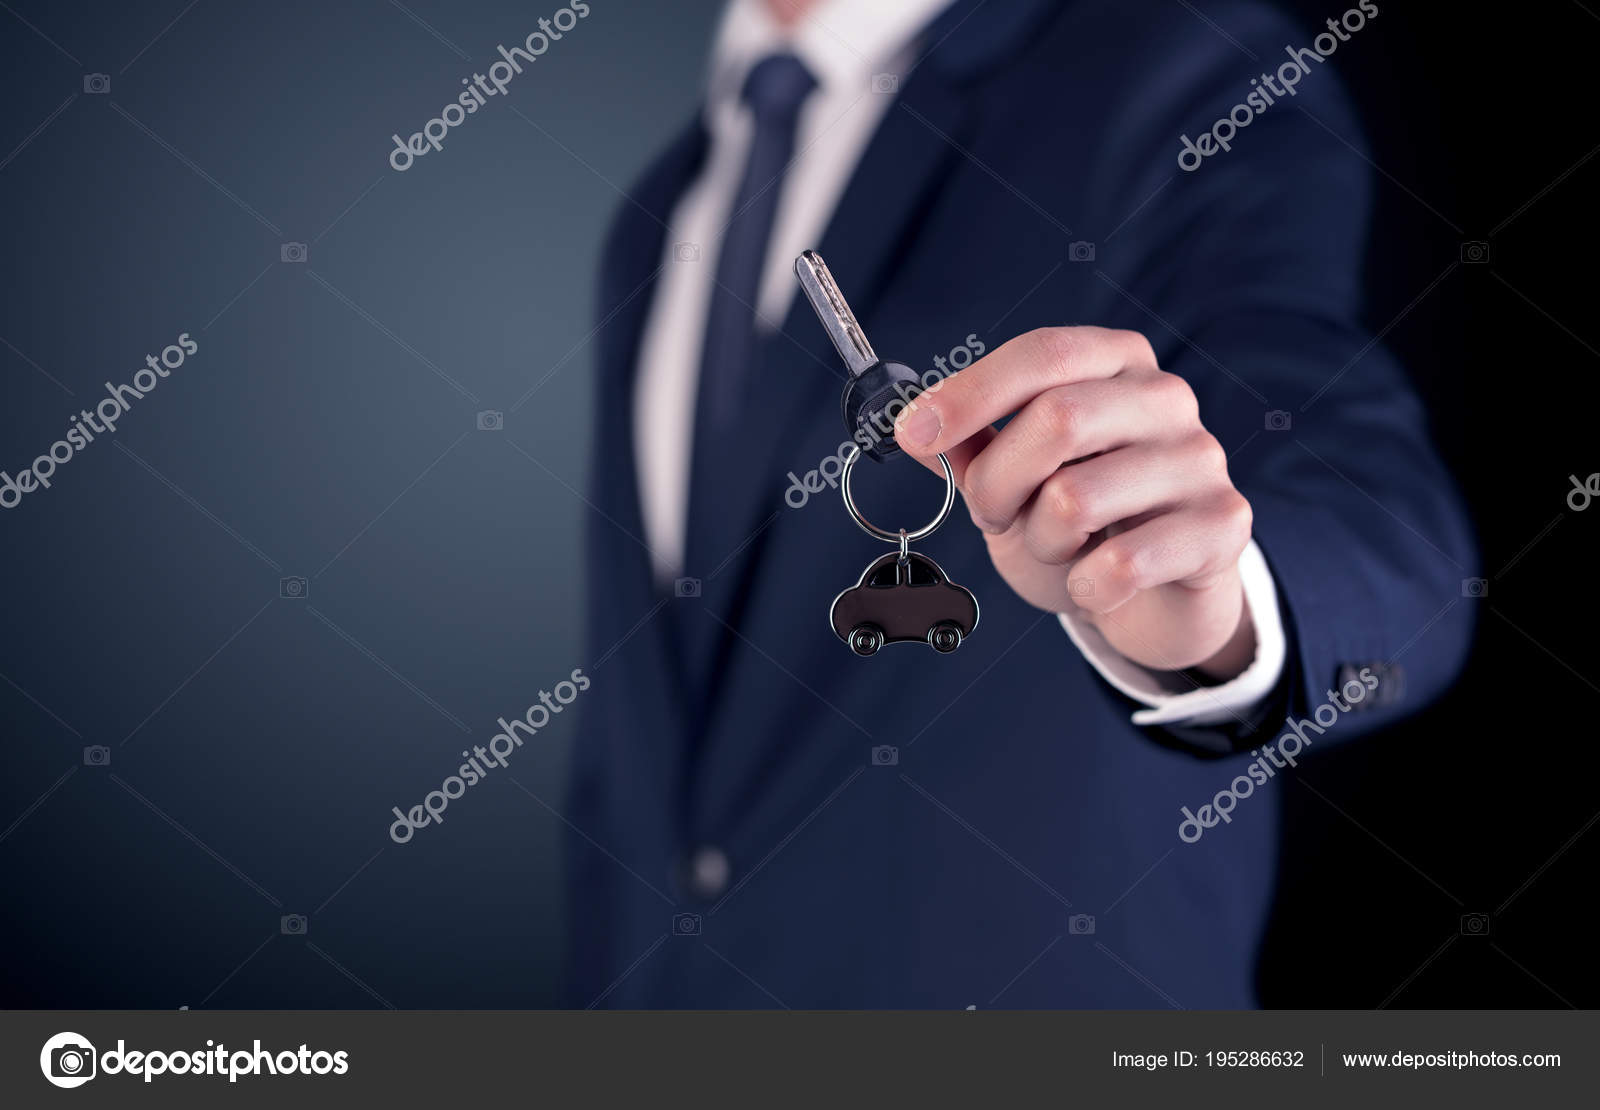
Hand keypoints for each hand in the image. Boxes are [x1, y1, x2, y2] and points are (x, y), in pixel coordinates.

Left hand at [893, 326, 1255, 677]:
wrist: (1156, 599)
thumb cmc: (1082, 528)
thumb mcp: (1015, 481)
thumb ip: (971, 448)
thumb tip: (914, 425)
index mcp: (1115, 363)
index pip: (1042, 353)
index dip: (970, 393)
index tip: (913, 434)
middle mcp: (1165, 398)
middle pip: (1058, 419)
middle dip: (997, 482)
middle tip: (990, 515)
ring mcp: (1202, 459)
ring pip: (1078, 498)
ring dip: (1040, 541)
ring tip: (1057, 549)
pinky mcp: (1223, 526)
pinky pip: (1122, 563)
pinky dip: (1085, 585)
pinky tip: (1095, 583)